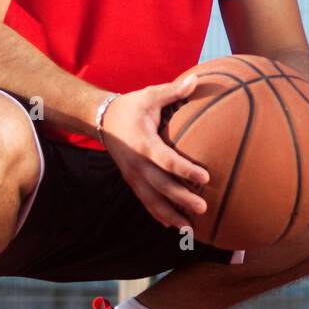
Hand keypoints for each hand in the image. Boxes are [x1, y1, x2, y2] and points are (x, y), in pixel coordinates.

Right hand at [99, 72, 210, 231]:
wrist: (103, 120)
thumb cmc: (133, 106)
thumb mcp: (150, 95)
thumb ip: (174, 91)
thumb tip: (196, 80)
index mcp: (144, 142)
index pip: (166, 159)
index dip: (184, 169)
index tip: (204, 177)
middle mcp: (137, 164)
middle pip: (161, 186)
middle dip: (181, 199)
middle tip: (203, 208)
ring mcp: (133, 176)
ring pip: (152, 200)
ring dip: (171, 215)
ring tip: (190, 228)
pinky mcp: (132, 182)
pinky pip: (146, 202)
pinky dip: (159, 215)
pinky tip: (173, 227)